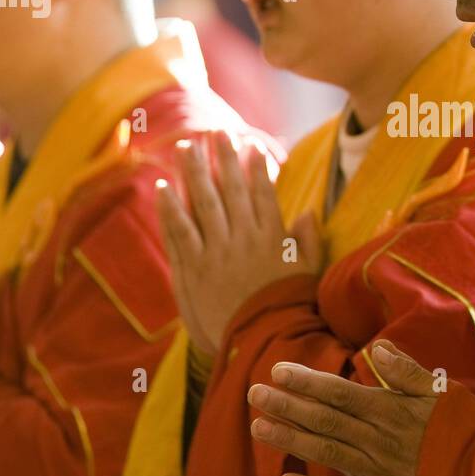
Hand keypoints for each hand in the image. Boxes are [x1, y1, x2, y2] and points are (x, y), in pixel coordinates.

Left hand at [156, 132, 321, 359]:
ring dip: (194, 173)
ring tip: (187, 147)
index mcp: (272, 238)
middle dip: (223, 158)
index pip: (262, 193)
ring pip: (202, 203)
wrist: (260, 342)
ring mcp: (216, 252)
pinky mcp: (193, 269)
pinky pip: (180, 232)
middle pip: (230, 190)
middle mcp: (243, 239)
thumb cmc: (288, 311)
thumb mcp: (308, 275)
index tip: (251, 145)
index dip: (256, 167)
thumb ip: (308, 243)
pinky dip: (171, 209)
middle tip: (217, 133)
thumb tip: (310, 213)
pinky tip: (163, 187)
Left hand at [248, 340, 437, 475]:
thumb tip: (378, 348)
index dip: (307, 381)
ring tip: (258, 427)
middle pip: (325, 419)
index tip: (278, 370)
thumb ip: (408, 372)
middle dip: (287, 405)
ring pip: (326, 451)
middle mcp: (378, 439)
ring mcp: (377, 470)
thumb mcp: (442, 394)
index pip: (340, 392)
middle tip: (254, 392)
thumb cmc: (464, 431)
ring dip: (290, 439)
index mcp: (391, 410)